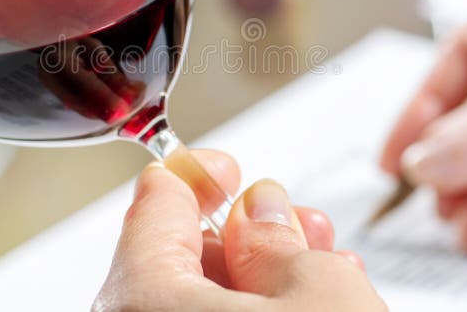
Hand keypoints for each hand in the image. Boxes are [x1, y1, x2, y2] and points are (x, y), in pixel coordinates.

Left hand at [94, 149, 385, 310]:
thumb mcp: (320, 296)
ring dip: (261, 277)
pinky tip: (311, 305)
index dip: (200, 172)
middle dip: (246, 231)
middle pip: (177, 256)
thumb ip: (281, 241)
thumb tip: (264, 209)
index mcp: (145, 297)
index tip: (229, 168)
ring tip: (321, 265)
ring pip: (199, 302)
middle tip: (295, 222)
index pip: (157, 200)